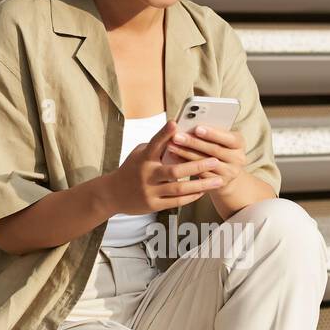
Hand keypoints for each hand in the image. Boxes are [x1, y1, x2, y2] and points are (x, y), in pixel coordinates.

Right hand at [104, 120, 224, 214]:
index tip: (176, 123)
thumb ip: (158, 147)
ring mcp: (149, 191)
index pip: (155, 143)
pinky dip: (192, 196)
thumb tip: (179, 135)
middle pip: (175, 170)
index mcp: (143, 158)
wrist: (112, 194)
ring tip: (218, 180)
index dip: (165, 134)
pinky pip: (177, 201)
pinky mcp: (153, 205)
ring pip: (179, 189)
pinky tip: (203, 191)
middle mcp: (147, 174)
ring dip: (201, 184)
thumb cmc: (132, 169)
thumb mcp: (140, 154)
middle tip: (215, 160)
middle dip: (197, 165)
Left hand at [162, 123, 245, 194]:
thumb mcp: (220, 138)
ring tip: (171, 145)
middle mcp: (238, 159)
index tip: (196, 128)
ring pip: (205, 163)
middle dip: (194, 143)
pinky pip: (200, 174)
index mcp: (239, 143)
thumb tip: (189, 122)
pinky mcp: (219, 184)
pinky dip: (185, 165)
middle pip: (214, 150)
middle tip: (176, 136)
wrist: (226, 172)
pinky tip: (174, 158)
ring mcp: (229, 173)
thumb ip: (210, 131)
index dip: (212, 133)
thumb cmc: (219, 147)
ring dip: (186, 154)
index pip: (228, 138)